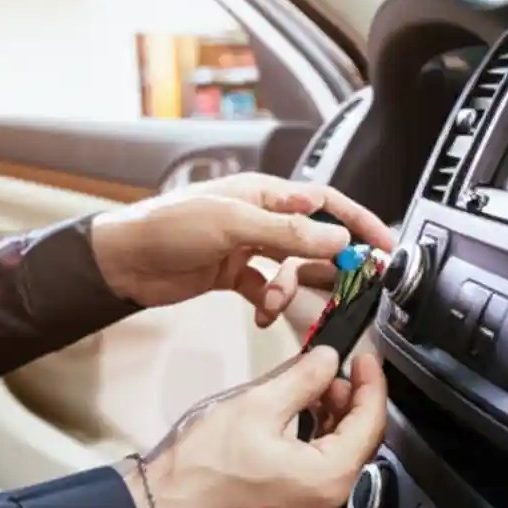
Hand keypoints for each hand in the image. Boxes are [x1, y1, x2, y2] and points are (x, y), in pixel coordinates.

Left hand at [90, 173, 395, 325]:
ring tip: (277, 301)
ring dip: (292, 288)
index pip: (325, 203)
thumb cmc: (167, 227)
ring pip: (292, 268)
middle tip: (344, 287)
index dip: (358, 222)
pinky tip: (263, 312)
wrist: (122, 259)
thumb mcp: (233, 225)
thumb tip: (336, 238)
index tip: (385, 246)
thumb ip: (287, 233)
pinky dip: (271, 303)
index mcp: (265, 194)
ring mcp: (247, 247)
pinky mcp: (233, 274)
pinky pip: (268, 290)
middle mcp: (261, 218)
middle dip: (329, 264)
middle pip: (313, 239)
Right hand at [121, 347, 387, 507]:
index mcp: (329, 476)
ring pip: (338, 456)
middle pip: (358, 441)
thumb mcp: (257, 405)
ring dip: (333, 419)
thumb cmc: (204, 466)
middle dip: (350, 399)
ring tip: (312, 389)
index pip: (370, 421)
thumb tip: (329, 360)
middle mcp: (329, 502)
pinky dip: (317, 442)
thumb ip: (303, 379)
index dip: (371, 382)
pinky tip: (297, 420)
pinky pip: (318, 473)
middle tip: (332, 369)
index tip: (364, 357)